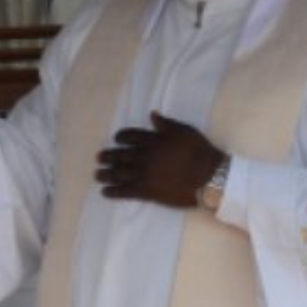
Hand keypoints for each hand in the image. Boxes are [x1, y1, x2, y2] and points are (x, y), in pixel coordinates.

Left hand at [96, 114, 224, 207]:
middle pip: (121, 155)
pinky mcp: (147, 191)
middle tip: (98, 158)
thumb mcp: (184, 131)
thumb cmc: (199, 151)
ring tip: (97, 175)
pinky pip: (125, 191)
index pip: (131, 136)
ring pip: (119, 173)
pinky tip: (104, 192)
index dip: (121, 137)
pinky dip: (113, 191)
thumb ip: (166, 124)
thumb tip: (152, 115)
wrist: (209, 176)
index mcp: (153, 140)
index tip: (116, 139)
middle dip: (108, 156)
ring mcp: (144, 174)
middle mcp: (144, 156)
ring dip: (105, 174)